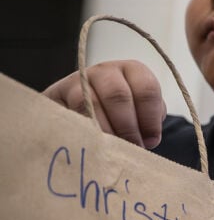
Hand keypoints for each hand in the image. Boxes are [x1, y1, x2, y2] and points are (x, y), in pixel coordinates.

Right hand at [43, 60, 165, 148]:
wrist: (76, 108)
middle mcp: (105, 71)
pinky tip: (92, 144)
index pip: (147, 89)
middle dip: (127, 126)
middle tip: (130, 147)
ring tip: (112, 149)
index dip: (150, 118)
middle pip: (118, 95)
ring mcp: (79, 79)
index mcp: (132, 71)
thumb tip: (148, 140)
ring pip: (91, 103)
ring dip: (104, 130)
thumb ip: (147, 121)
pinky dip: (84, 130)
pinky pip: (70, 113)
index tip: (151, 140)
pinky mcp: (56, 93)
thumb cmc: (118, 113)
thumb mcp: (138, 111)